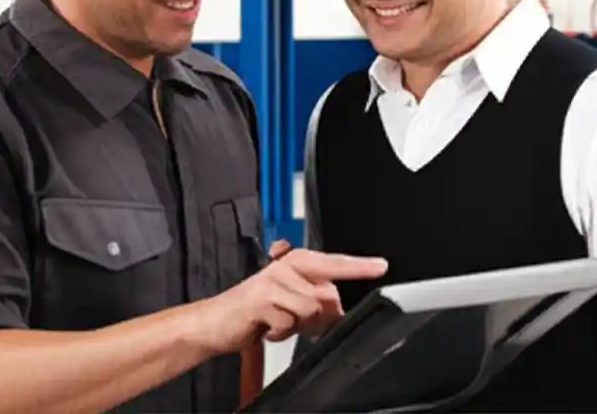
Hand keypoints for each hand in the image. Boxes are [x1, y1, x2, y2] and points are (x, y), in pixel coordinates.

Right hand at [192, 247, 387, 353]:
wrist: (215, 322)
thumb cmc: (254, 313)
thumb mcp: (291, 308)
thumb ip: (316, 305)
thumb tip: (338, 311)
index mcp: (296, 263)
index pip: (334, 263)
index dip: (359, 266)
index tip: (381, 265)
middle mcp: (285, 266)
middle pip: (326, 294)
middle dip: (317, 317)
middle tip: (294, 321)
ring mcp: (273, 280)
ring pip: (309, 309)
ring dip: (296, 325)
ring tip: (276, 322)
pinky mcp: (261, 298)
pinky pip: (289, 321)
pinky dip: (279, 333)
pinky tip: (265, 327)